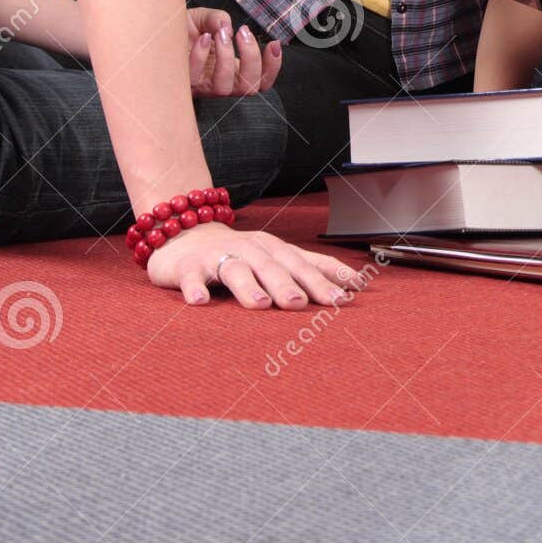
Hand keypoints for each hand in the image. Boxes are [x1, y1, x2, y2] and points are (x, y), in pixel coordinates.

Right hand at [146, 220, 367, 307]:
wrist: (184, 237)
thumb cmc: (240, 255)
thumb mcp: (276, 259)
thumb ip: (311, 270)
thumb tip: (357, 285)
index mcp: (274, 249)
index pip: (303, 263)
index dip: (324, 278)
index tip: (345, 297)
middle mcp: (250, 249)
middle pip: (272, 266)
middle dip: (288, 283)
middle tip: (301, 304)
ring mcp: (218, 257)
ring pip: (235, 269)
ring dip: (248, 286)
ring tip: (260, 304)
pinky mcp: (187, 268)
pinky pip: (191, 278)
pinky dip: (195, 288)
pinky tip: (199, 302)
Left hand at [186, 7, 282, 97]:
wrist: (151, 34)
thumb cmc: (180, 30)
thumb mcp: (204, 18)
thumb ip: (218, 19)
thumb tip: (227, 26)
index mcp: (232, 70)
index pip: (261, 80)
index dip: (273, 67)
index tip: (274, 43)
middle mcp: (220, 82)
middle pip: (249, 88)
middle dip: (252, 59)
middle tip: (243, 32)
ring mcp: (202, 87)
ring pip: (225, 87)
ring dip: (227, 57)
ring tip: (222, 34)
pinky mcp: (183, 85)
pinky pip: (197, 76)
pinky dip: (203, 56)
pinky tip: (203, 37)